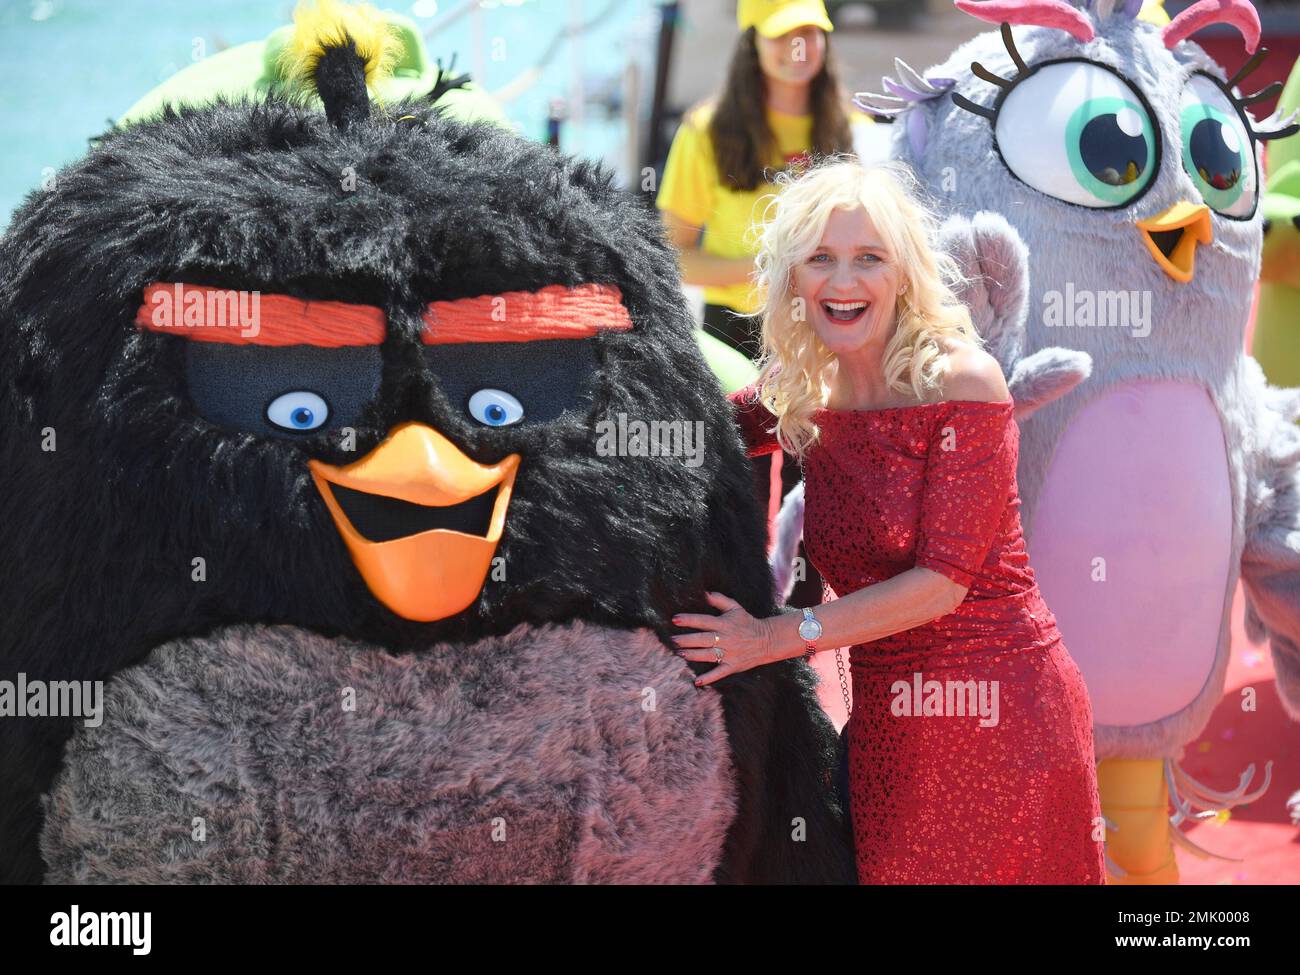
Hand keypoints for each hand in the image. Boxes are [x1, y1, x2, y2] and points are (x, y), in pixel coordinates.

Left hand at [671, 592, 796, 686]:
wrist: (767, 640)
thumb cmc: (747, 622)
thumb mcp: (735, 608)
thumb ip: (719, 600)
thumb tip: (704, 593)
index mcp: (725, 624)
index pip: (704, 621)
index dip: (689, 620)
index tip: (675, 619)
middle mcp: (726, 639)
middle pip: (703, 639)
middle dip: (687, 639)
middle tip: (672, 640)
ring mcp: (729, 653)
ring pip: (708, 655)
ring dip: (693, 655)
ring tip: (680, 653)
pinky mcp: (733, 665)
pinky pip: (720, 673)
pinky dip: (709, 678)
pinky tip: (697, 681)